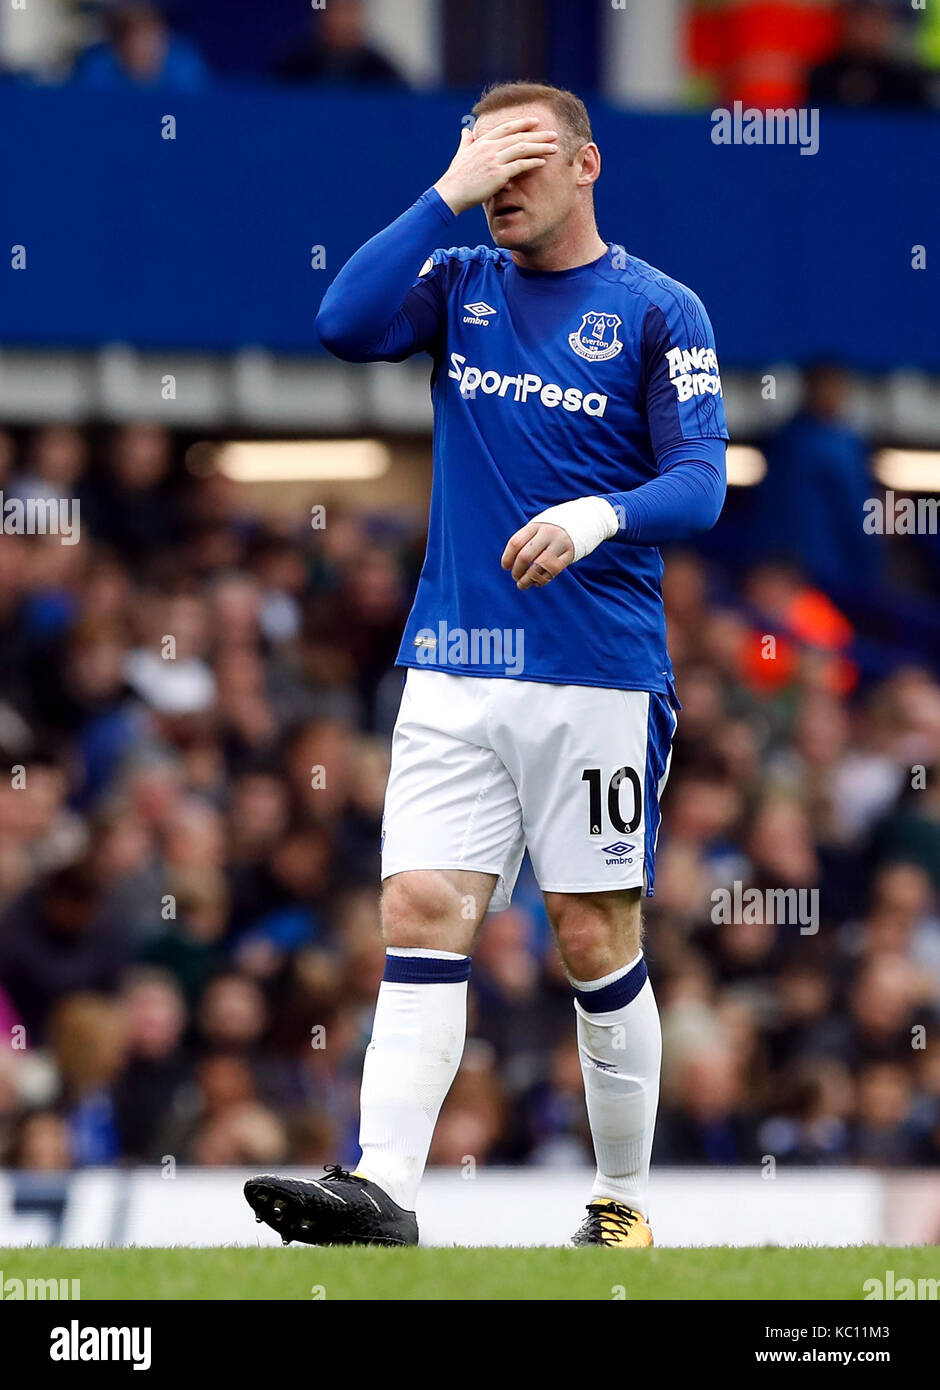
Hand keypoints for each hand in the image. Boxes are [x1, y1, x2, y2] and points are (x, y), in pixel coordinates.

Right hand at [433, 116, 558, 216]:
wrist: (450, 193)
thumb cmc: (455, 177)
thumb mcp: (461, 155)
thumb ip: (466, 142)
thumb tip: (465, 131)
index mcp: (482, 142)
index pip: (506, 128)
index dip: (522, 123)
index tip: (536, 122)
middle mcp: (489, 148)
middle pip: (518, 137)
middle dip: (538, 135)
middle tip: (553, 134)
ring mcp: (494, 160)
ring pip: (522, 148)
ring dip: (540, 147)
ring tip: (554, 147)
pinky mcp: (498, 174)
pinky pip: (520, 165)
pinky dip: (533, 162)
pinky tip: (543, 162)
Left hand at [501, 521, 574, 589]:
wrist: (579, 523)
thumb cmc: (549, 531)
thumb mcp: (536, 530)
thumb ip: (524, 543)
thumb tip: (509, 565)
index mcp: (535, 526)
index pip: (515, 543)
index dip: (507, 558)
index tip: (505, 567)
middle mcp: (547, 533)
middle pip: (525, 556)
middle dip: (517, 571)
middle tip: (515, 577)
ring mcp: (559, 544)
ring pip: (539, 567)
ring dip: (527, 579)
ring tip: (522, 585)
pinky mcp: (569, 555)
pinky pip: (552, 571)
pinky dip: (541, 580)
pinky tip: (536, 582)